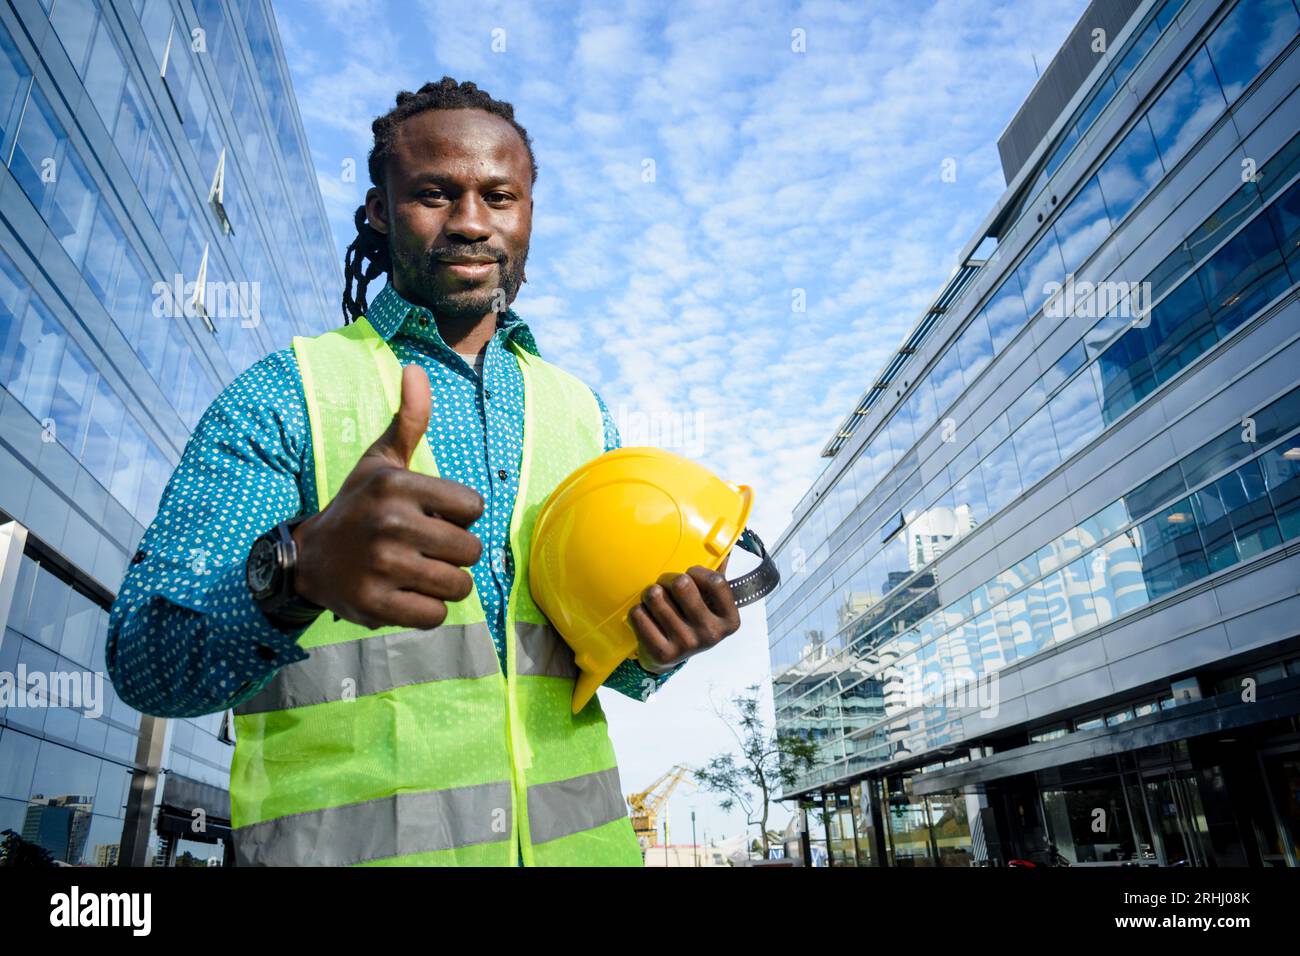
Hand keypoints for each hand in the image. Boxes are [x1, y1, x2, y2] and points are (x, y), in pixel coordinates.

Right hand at [292, 363, 484, 628]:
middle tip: (425, 549)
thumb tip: (415, 369)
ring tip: (419, 572)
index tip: (432, 515)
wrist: (309, 559)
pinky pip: (435, 616)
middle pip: (470, 550)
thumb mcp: (380, 462)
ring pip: (459, 585)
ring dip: (445, 584)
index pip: (474, 506)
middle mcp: (390, 523)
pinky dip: (427, 610)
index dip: (460, 515)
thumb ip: (408, 420)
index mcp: (397, 485)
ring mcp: (382, 567)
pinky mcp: (375, 605)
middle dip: (455, 554)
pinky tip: (405, 594)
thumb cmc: (359, 506)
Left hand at [629, 554, 739, 673]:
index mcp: (729, 620)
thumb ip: (717, 573)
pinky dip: (638, 610)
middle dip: (668, 578)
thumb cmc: (691, 620)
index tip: (690, 573)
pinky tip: (646, 616)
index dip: (698, 571)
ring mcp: (686, 645)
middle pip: (682, 584)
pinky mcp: (662, 652)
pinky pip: (638, 614)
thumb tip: (725, 544)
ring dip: (650, 593)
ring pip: (655, 596)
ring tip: (655, 600)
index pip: (716, 581)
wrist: (668, 658)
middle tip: (666, 586)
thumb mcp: (710, 602)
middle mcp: (711, 634)